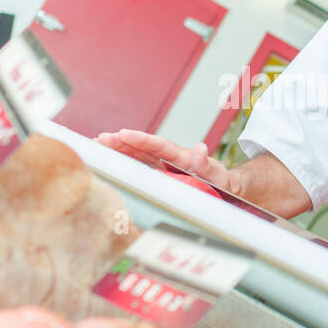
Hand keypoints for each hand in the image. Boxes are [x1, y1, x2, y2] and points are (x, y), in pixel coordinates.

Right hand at [96, 129, 234, 192]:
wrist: (230, 193)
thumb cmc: (227, 186)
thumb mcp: (222, 178)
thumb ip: (210, 166)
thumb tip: (200, 147)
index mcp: (183, 158)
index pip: (159, 146)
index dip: (141, 140)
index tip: (124, 134)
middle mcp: (170, 160)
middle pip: (143, 149)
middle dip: (122, 143)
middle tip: (100, 139)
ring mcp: (164, 168)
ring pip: (138, 157)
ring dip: (119, 151)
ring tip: (98, 145)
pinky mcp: (160, 178)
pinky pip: (140, 169)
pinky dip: (125, 164)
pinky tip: (109, 162)